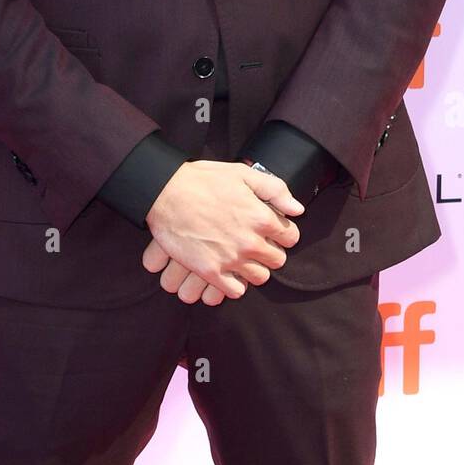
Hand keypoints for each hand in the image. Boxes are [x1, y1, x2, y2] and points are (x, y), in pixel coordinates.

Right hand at [142, 159, 303, 301]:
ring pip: (259, 278)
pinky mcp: (210, 271)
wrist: (165, 192)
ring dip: (254, 268)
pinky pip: (235, 291)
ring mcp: (230, 259)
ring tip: (243, 257)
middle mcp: (250, 242)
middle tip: (257, 243)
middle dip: (271, 252)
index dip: (284, 233)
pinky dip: (235, 284)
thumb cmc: (203, 180)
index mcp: (261, 218)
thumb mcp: (243, 174)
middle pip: (277, 260)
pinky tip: (229, 271)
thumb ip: (275, 189)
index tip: (273, 230)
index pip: (291, 237)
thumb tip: (298, 208)